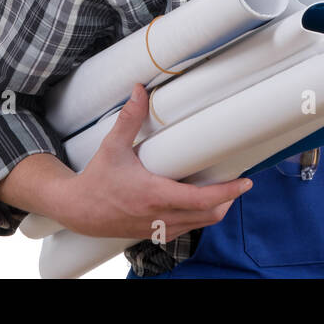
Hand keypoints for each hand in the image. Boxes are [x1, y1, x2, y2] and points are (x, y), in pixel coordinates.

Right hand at [54, 83, 253, 241]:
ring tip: (224, 191)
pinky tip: (199, 203)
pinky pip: (186, 229)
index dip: (228, 192)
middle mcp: (159, 215)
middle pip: (209, 215)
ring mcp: (157, 227)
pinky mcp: (153, 233)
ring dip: (215, 210)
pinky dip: (199, 218)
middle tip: (239, 183)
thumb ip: (129, 118)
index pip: (202, 199)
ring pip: (199, 225)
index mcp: (154, 194)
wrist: (77, 210)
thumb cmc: (96, 179)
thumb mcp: (112, 147)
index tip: (246, 182)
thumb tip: (140, 90)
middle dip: (229, 201)